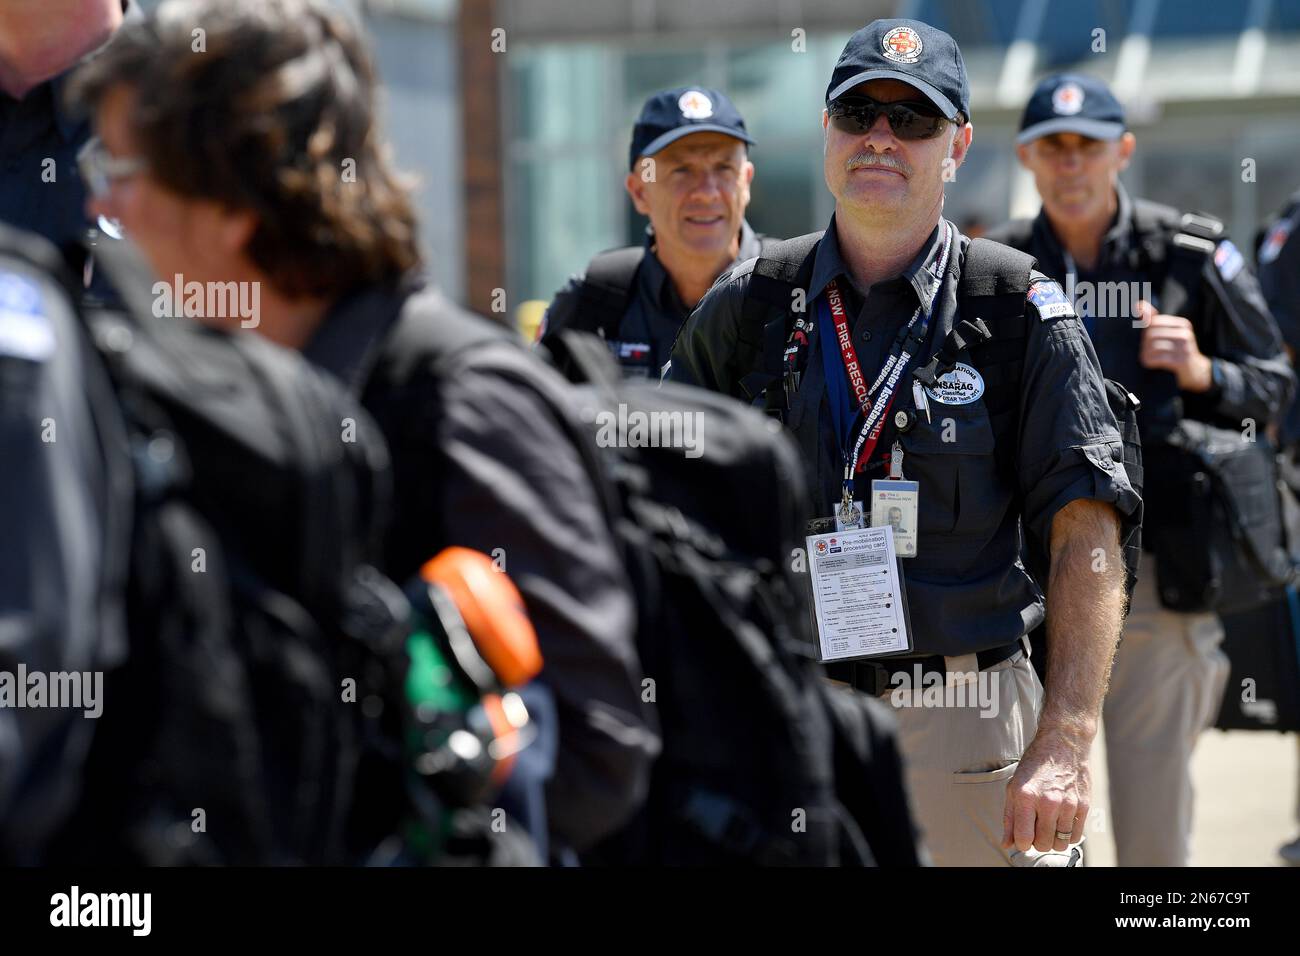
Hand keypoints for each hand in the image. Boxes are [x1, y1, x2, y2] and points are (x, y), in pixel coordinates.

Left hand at [1001, 725, 1090, 853]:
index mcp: (1026, 796)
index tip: (1023, 837)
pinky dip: (1067, 835)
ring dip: (1052, 840)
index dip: (1021, 843)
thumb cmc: (1035, 765)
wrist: (1063, 744)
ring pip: (1060, 844)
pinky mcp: (1084, 805)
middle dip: (1037, 842)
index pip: (1024, 838)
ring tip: (1048, 826)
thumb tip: (1006, 844)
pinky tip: (1061, 822)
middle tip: (1036, 829)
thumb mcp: (1014, 786)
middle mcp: (1048, 802)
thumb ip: (1009, 817)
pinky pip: (1075, 836)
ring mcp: (1068, 804)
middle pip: (1043, 844)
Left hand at [1137, 300, 1212, 391]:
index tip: (1148, 342)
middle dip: (1145, 344)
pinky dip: (1150, 362)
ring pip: (1153, 347)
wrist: (1197, 372)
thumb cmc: (1178, 351)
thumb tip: (1138, 304)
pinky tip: (1151, 364)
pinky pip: (1157, 359)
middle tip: (1147, 352)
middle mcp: (1185, 334)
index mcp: (1182, 324)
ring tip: (1149, 358)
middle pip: (1151, 334)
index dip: (1146, 333)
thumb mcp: (1169, 333)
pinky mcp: (1181, 361)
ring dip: (1146, 354)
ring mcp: (1185, 347)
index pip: (1153, 322)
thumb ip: (1153, 319)